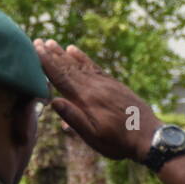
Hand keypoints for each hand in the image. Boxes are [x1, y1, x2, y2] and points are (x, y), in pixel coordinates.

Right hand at [33, 39, 159, 161]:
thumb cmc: (119, 142)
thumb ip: (74, 119)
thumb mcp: (94, 137)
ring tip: (53, 43)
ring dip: (64, 54)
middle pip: (69, 68)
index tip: (36, 50)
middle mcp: (95, 86)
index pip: (62, 78)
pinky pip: (94, 66)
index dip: (47, 64)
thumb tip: (53, 101)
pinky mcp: (113, 84)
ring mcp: (105, 83)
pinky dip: (82, 57)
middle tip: (38, 41)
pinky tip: (74, 51)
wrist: (149, 136)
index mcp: (87, 99)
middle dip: (52, 55)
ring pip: (80, 65)